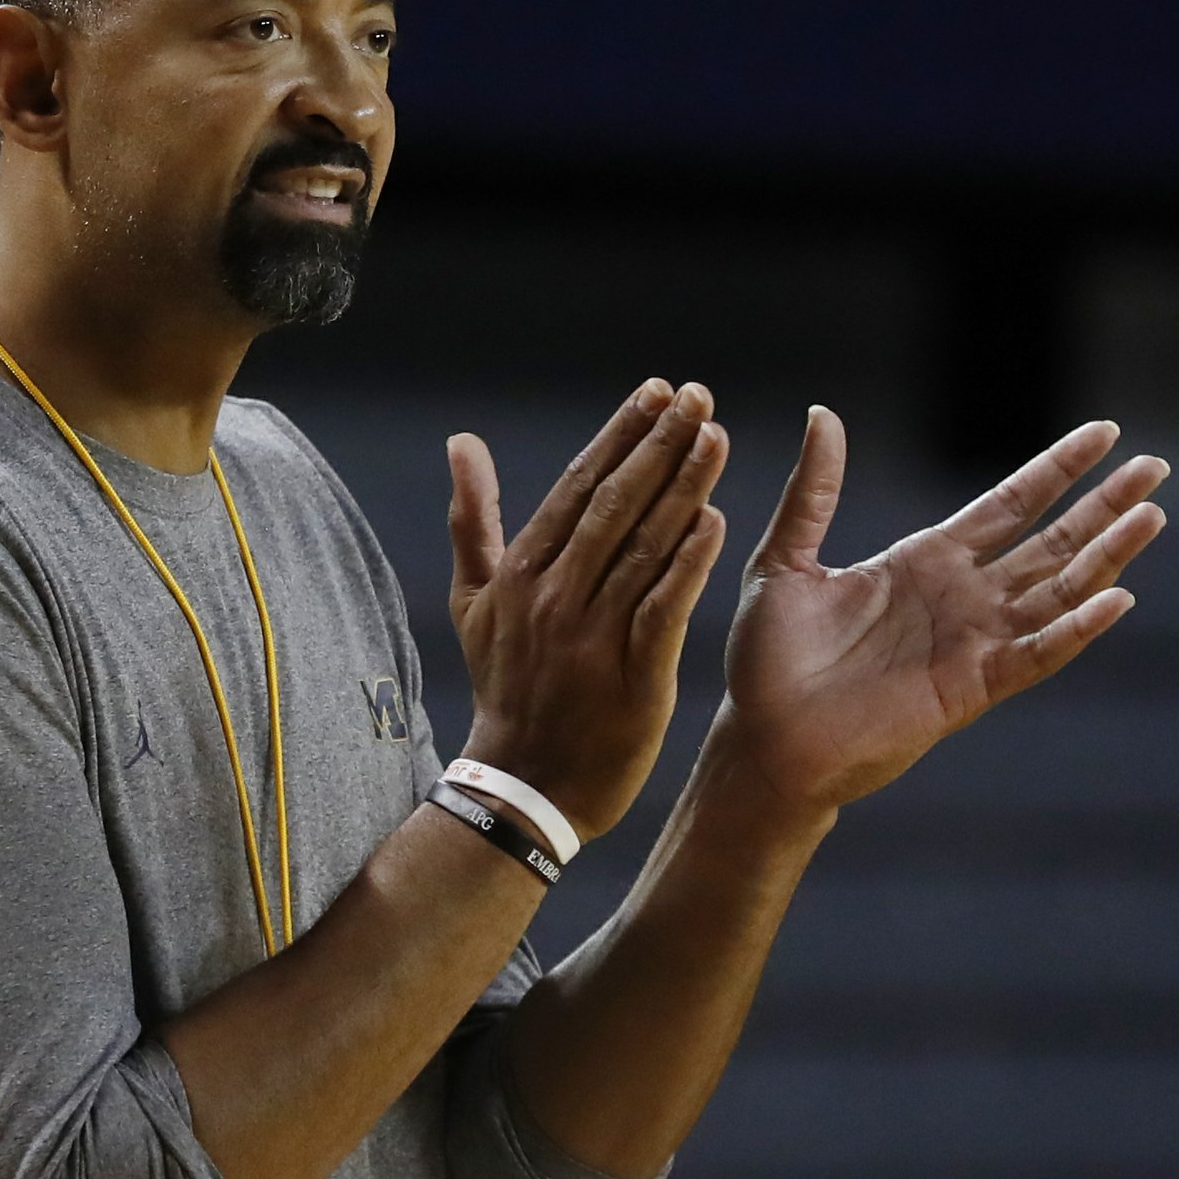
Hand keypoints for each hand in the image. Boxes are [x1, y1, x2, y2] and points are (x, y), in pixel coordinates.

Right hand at [445, 380, 729, 839]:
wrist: (521, 787)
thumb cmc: (506, 687)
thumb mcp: (475, 602)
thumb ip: (473, 518)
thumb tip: (461, 442)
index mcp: (523, 571)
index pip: (579, 485)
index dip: (620, 434)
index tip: (657, 391)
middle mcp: (556, 595)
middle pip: (616, 503)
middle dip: (660, 444)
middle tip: (698, 395)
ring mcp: (593, 636)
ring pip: (644, 547)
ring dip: (683, 488)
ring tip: (716, 438)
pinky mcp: (633, 677)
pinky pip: (662, 609)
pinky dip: (687, 565)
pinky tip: (715, 523)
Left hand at [716, 409, 1166, 810]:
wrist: (763, 740)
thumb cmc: (770, 660)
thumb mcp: (785, 559)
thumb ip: (814, 492)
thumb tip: (822, 412)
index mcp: (926, 560)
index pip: (1010, 503)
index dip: (1056, 468)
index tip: (1103, 432)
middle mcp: (962, 598)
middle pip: (1052, 540)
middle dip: (1103, 503)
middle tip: (1156, 465)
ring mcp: (973, 643)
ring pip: (1057, 591)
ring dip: (1106, 556)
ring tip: (1151, 514)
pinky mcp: (971, 689)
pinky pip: (1035, 655)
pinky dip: (1075, 629)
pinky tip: (1114, 597)